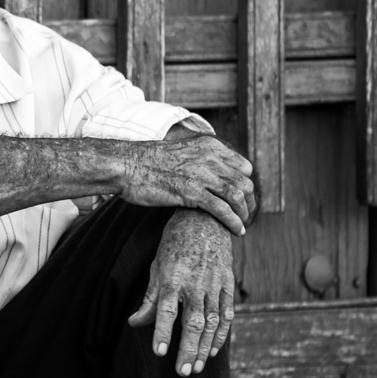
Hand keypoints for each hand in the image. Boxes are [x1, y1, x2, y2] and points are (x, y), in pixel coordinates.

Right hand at [116, 132, 256, 234]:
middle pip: (245, 183)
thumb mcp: (181, 152)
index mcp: (209, 146)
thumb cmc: (148, 162)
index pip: (244, 166)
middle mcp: (209, 158)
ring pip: (237, 196)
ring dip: (244, 214)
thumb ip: (200, 159)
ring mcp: (201, 175)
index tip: (243, 199)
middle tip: (246, 216)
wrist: (126, 165)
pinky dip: (233, 222)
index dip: (246, 184)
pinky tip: (237, 231)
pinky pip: (222, 209)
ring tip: (243, 226)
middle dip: (250, 202)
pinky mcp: (192, 192)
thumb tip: (211, 173)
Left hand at [126, 210, 235, 375]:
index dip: (162, 331)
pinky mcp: (228, 284)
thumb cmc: (174, 246)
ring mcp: (214, 284)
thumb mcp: (157, 267)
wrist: (204, 219)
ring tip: (197, 367)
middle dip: (188, 348)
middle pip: (193, 321)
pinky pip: (227, 314)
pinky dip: (222, 334)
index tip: (159, 352)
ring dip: (205, 347)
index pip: (166, 310)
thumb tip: (134, 324)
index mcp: (172, 278)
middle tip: (183, 372)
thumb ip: (149, 299)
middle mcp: (195, 283)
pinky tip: (214, 350)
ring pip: (212, 322)